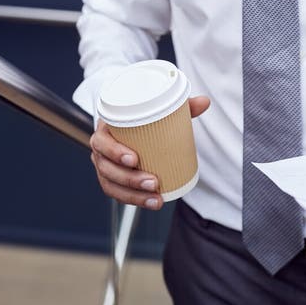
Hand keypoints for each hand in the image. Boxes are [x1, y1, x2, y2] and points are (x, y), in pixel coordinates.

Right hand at [90, 96, 209, 209]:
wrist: (125, 124)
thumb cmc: (139, 115)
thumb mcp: (156, 107)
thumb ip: (180, 105)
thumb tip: (204, 102)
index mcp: (105, 128)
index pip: (102, 141)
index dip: (114, 152)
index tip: (134, 159)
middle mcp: (101, 149)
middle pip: (107, 168)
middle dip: (129, 179)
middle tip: (153, 182)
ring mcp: (104, 166)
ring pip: (111, 184)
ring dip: (133, 194)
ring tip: (155, 197)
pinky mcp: (111, 179)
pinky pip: (117, 193)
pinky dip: (134, 200)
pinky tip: (151, 202)